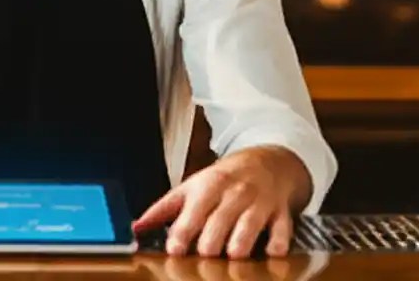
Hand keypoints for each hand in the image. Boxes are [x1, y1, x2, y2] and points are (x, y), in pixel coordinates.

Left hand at [132, 145, 311, 258]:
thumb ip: (163, 210)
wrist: (268, 162)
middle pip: (220, 220)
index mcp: (206, 188)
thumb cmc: (223, 180)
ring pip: (249, 224)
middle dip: (212, 240)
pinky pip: (282, 229)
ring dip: (241, 242)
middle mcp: (232, 194)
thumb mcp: (190, 188)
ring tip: (233, 257)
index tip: (174, 250)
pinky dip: (278, 242)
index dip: (183, 232)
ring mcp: (258, 203)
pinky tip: (272, 254)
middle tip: (205, 256)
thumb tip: (136, 228)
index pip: (192, 212)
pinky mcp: (281, 212)